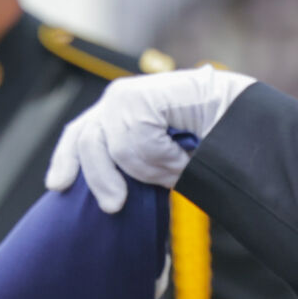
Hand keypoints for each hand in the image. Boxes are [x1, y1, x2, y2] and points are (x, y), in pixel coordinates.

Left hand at [46, 67, 256, 212]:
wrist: (240, 125)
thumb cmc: (201, 149)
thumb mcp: (154, 168)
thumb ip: (126, 173)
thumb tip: (106, 203)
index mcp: (115, 117)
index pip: (77, 135)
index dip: (65, 159)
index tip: (58, 185)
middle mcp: (117, 101)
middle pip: (87, 141)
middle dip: (100, 178)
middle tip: (115, 205)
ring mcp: (127, 94)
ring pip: (115, 146)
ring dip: (148, 167)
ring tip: (175, 165)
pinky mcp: (141, 93)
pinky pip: (137, 139)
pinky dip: (162, 155)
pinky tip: (181, 150)